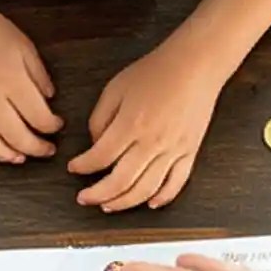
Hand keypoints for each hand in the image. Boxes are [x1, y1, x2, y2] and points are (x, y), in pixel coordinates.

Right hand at [0, 0, 62, 162]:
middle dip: (36, 148)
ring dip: (6, 156)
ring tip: (18, 158)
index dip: (52, 127)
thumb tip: (50, 99)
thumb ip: (38, 73)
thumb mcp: (23, 45)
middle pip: (17, 136)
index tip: (57, 126)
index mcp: (12, 80)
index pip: (38, 117)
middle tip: (46, 150)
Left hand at [68, 42, 222, 211]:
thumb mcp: (116, 88)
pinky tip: (149, 204)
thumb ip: (100, 119)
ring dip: (124, 203)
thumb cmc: (156, 72)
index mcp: (131, 124)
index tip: (74, 168)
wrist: (196, 65)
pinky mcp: (190, 152)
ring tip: (108, 205)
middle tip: (84, 198)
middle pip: (120, 181)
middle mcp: (152, 143)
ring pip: (146, 190)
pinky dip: (162, 198)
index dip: (83, 166)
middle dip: (97, 194)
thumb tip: (96, 145)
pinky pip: (176, 184)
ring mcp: (173, 150)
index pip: (100, 157)